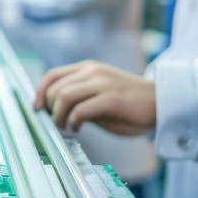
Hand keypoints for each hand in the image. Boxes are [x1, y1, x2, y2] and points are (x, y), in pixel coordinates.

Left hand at [33, 60, 156, 135]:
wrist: (161, 104)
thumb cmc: (128, 104)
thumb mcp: (98, 96)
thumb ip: (78, 98)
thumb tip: (52, 108)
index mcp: (87, 69)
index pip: (52, 76)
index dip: (39, 92)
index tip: (37, 108)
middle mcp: (92, 72)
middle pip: (54, 88)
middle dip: (49, 109)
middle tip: (56, 123)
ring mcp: (102, 83)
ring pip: (63, 97)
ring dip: (58, 116)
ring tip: (65, 126)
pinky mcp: (111, 98)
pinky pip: (80, 110)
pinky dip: (73, 122)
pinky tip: (77, 128)